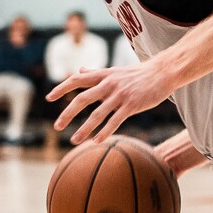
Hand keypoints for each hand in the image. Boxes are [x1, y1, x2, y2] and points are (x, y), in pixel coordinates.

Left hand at [48, 61, 172, 143]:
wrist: (162, 72)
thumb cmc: (138, 73)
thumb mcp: (114, 71)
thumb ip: (95, 72)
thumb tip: (79, 70)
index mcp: (103, 75)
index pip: (76, 80)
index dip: (62, 88)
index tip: (49, 98)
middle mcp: (108, 84)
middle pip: (82, 99)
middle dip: (68, 114)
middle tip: (57, 127)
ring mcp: (120, 95)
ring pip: (97, 114)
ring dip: (84, 129)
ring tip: (74, 141)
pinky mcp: (132, 105)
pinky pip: (115, 121)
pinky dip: (105, 132)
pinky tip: (96, 141)